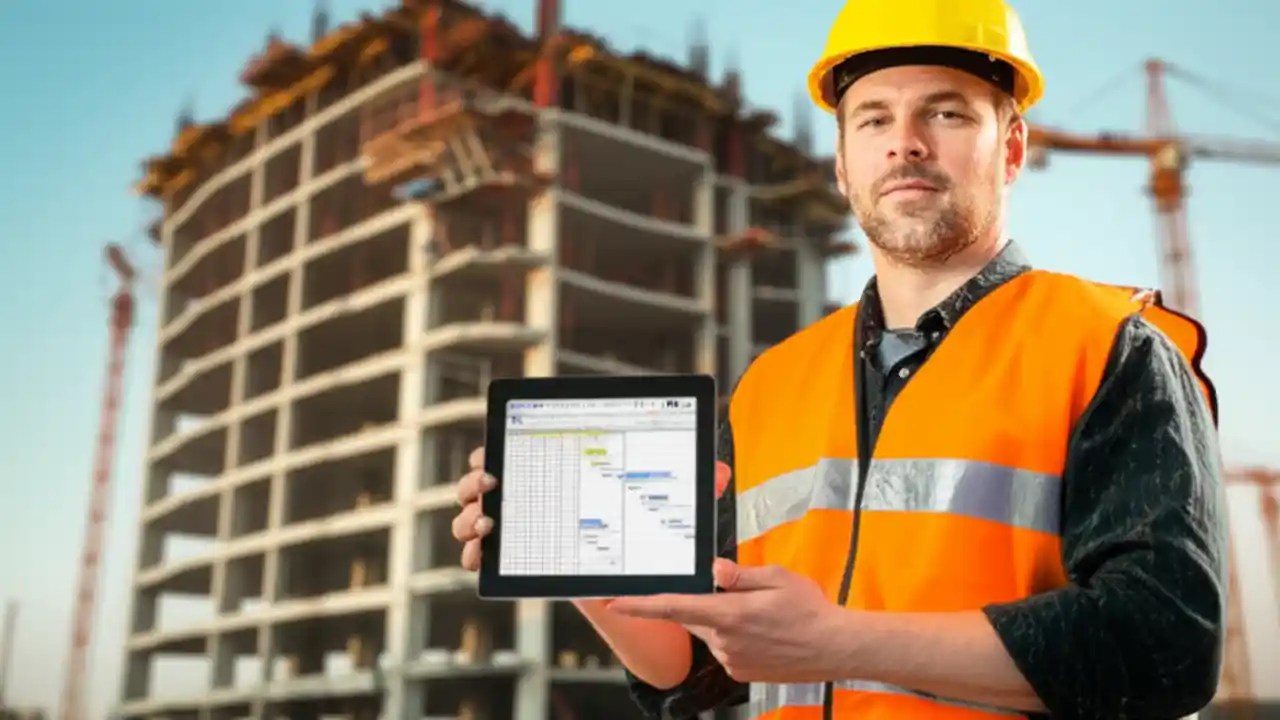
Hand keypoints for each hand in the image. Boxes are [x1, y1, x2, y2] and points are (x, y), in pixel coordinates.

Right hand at [451, 454, 731, 574]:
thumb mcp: (664, 511)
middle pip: (481, 479)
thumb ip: (687, 490)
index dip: (494, 445)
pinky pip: (481, 559)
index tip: (496, 452)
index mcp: (557, 471)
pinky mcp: (520, 563)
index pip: (513, 447)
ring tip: (487, 523)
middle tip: (492, 483)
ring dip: (468, 516)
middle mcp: (530, 499)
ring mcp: (518, 531)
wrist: (635, 587)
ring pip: (472, 516)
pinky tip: (481, 558)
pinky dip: (473, 557)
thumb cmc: (644, 536)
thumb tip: (720, 472)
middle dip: (475, 479)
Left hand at [607, 558, 843, 682]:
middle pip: (695, 618)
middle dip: (706, 604)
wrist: (835, 647)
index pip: (674, 608)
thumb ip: (740, 575)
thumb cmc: (810, 610)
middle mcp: (724, 642)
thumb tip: (715, 570)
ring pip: (711, 634)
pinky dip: (735, 638)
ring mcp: (732, 660)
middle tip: (741, 595)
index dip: (641, 606)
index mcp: (729, 614)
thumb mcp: (777, 577)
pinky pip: (725, 649)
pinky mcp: (740, 672)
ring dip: (724, 621)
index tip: (616, 603)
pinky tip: (764, 633)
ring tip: (763, 616)